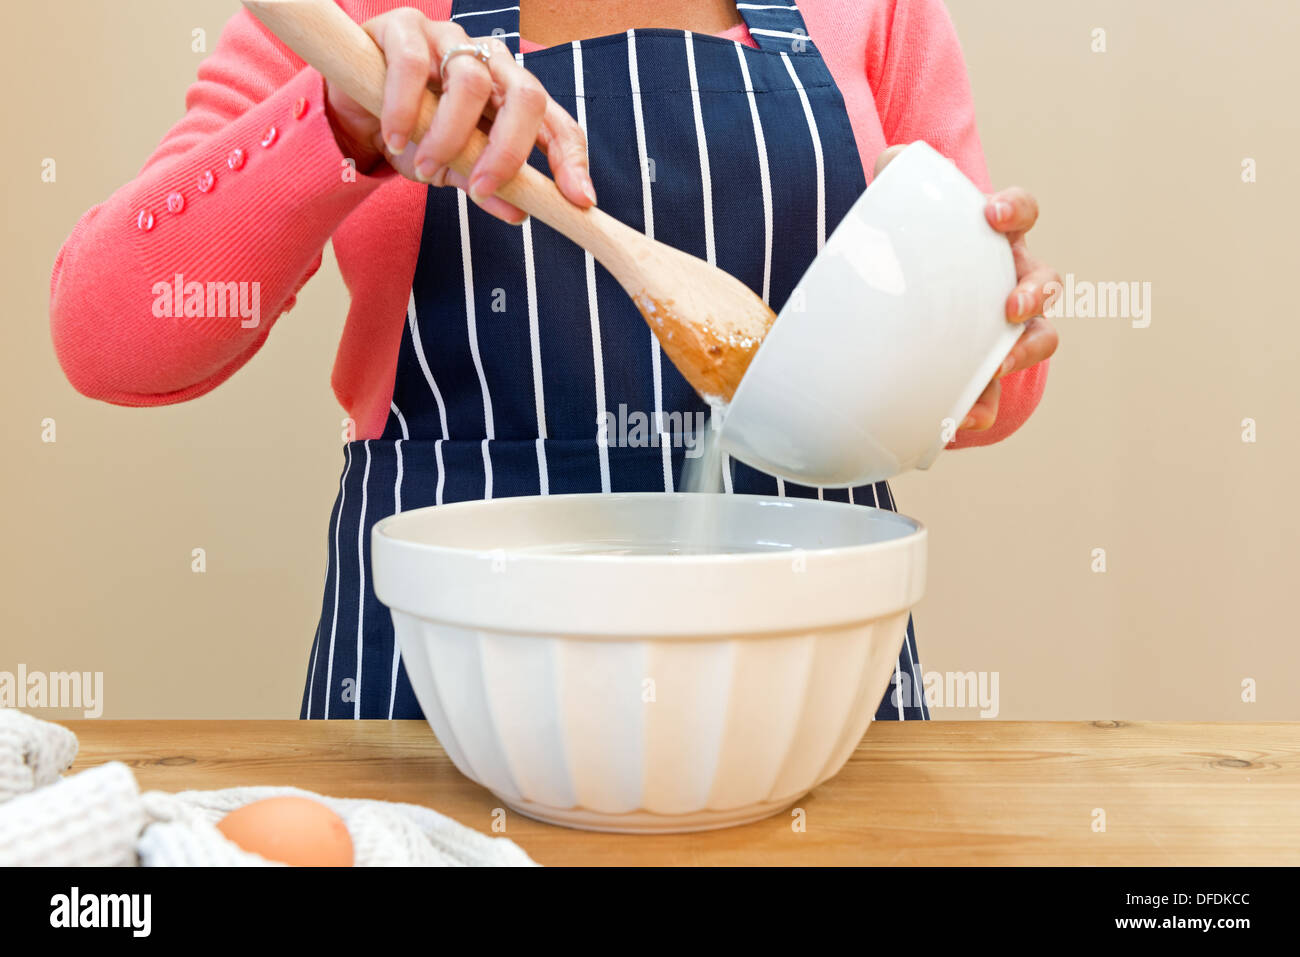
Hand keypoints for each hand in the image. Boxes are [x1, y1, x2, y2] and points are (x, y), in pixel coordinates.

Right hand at [325, 8, 596, 223]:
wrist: (352, 112)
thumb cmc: (413, 136)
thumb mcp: (454, 169)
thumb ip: (486, 185)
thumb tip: (519, 212)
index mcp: (512, 98)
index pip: (557, 123)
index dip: (572, 159)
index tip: (579, 199)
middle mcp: (490, 62)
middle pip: (525, 95)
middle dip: (509, 150)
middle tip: (482, 189)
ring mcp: (450, 40)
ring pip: (471, 83)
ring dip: (449, 137)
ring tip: (425, 168)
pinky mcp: (404, 29)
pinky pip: (414, 66)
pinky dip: (406, 109)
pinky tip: (397, 137)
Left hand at [874, 146, 1059, 431]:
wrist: (896, 288)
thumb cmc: (908, 242)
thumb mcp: (897, 204)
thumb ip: (896, 174)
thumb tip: (892, 160)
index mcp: (994, 236)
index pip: (1020, 212)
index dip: (1015, 210)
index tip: (992, 215)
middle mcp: (1010, 277)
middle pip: (1045, 282)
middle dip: (1034, 294)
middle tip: (1011, 307)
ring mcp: (1001, 324)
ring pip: (1035, 339)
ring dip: (1022, 353)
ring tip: (997, 370)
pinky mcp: (980, 365)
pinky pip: (994, 389)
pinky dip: (983, 404)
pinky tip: (960, 419)